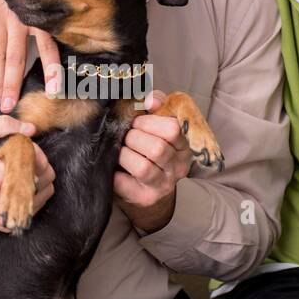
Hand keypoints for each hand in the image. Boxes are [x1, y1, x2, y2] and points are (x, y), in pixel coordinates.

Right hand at [0, 115, 54, 230]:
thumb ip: (2, 125)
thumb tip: (30, 129)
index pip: (38, 163)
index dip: (33, 149)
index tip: (19, 145)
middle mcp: (2, 202)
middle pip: (46, 181)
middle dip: (38, 164)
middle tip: (18, 157)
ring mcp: (3, 216)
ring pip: (43, 196)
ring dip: (36, 180)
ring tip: (15, 169)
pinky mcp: (2, 224)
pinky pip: (31, 209)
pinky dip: (28, 195)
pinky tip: (12, 184)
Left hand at [113, 90, 192, 232]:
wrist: (148, 193)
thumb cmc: (150, 152)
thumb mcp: (158, 128)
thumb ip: (156, 108)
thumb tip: (149, 100)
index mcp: (183, 148)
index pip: (173, 130)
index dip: (149, 122)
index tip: (136, 122)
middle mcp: (176, 168)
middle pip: (157, 148)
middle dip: (134, 138)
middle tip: (126, 138)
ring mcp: (161, 186)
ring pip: (143, 167)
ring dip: (124, 155)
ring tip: (121, 152)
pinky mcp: (144, 198)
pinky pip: (124, 183)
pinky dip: (115, 173)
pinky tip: (116, 169)